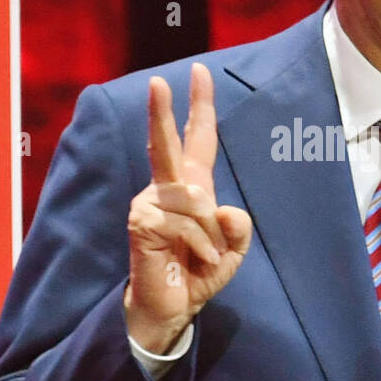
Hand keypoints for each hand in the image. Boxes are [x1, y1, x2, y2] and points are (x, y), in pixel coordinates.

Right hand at [124, 62, 252, 352]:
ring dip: (211, 235)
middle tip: (158, 80)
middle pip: (165, 144)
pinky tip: (194, 261)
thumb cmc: (197, 273)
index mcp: (190, 187)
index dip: (199, 107)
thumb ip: (238, 228)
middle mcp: (166, 189)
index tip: (200, 72)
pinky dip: (202, 247)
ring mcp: (150, 204)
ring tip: (204, 257)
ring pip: (196, 200)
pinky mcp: (143, 223)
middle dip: (162, 112)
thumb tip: (223, 209)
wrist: (172, 308)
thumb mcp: (232, 250)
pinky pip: (188, 224)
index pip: (196, 139)